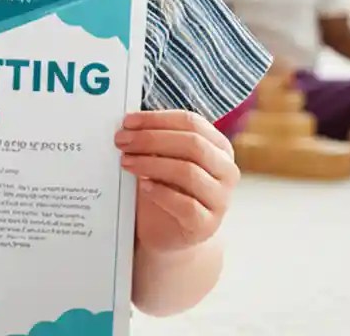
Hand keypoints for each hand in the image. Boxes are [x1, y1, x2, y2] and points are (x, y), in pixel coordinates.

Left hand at [115, 110, 237, 253]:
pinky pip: (186, 205)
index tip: (129, 121)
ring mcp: (220, 199)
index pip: (192, 123)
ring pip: (188, 172)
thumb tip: (130, 125)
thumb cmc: (163, 188)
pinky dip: (161, 193)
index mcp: (219, 147)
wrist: (164, 231)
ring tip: (127, 162)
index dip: (158, 119)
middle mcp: (226, 171)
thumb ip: (154, 140)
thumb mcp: (161, 159)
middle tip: (123, 141)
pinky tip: (143, 187)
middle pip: (193, 145)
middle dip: (151, 139)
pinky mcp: (206, 224)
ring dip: (151, 164)